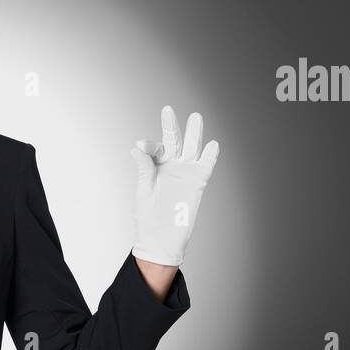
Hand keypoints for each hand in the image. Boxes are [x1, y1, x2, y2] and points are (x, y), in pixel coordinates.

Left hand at [130, 106, 218, 266]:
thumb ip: (145, 168)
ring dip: (194, 133)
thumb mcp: (144, 190)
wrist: (162, 239)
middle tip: (168, 110)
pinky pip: (206, 164)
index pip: (155, 148)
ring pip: (192, 148)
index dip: (150, 145)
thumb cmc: (148, 217)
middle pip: (174, 141)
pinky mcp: (198, 182)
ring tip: (196, 117)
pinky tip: (212, 144)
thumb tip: (137, 148)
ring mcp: (185, 173)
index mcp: (155, 167)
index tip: (142, 146)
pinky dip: (210, 155)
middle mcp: (171, 167)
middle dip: (172, 126)